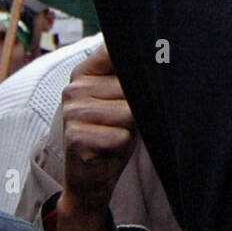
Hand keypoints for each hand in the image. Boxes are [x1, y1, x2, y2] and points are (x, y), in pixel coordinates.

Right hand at [60, 42, 136, 213]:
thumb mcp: (124, 101)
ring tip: (117, 134)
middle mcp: (74, 88)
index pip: (116, 50)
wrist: (90, 180)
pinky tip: (108, 149)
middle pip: (131, 86)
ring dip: (131, 128)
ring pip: (129, 112)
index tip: (152, 68)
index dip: (141, 61)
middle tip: (125, 122)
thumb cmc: (113, 134)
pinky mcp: (75, 136)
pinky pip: (120, 136)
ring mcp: (72, 111)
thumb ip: (133, 78)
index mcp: (84, 72)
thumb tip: (160, 58)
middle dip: (139, 106)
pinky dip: (123, 145)